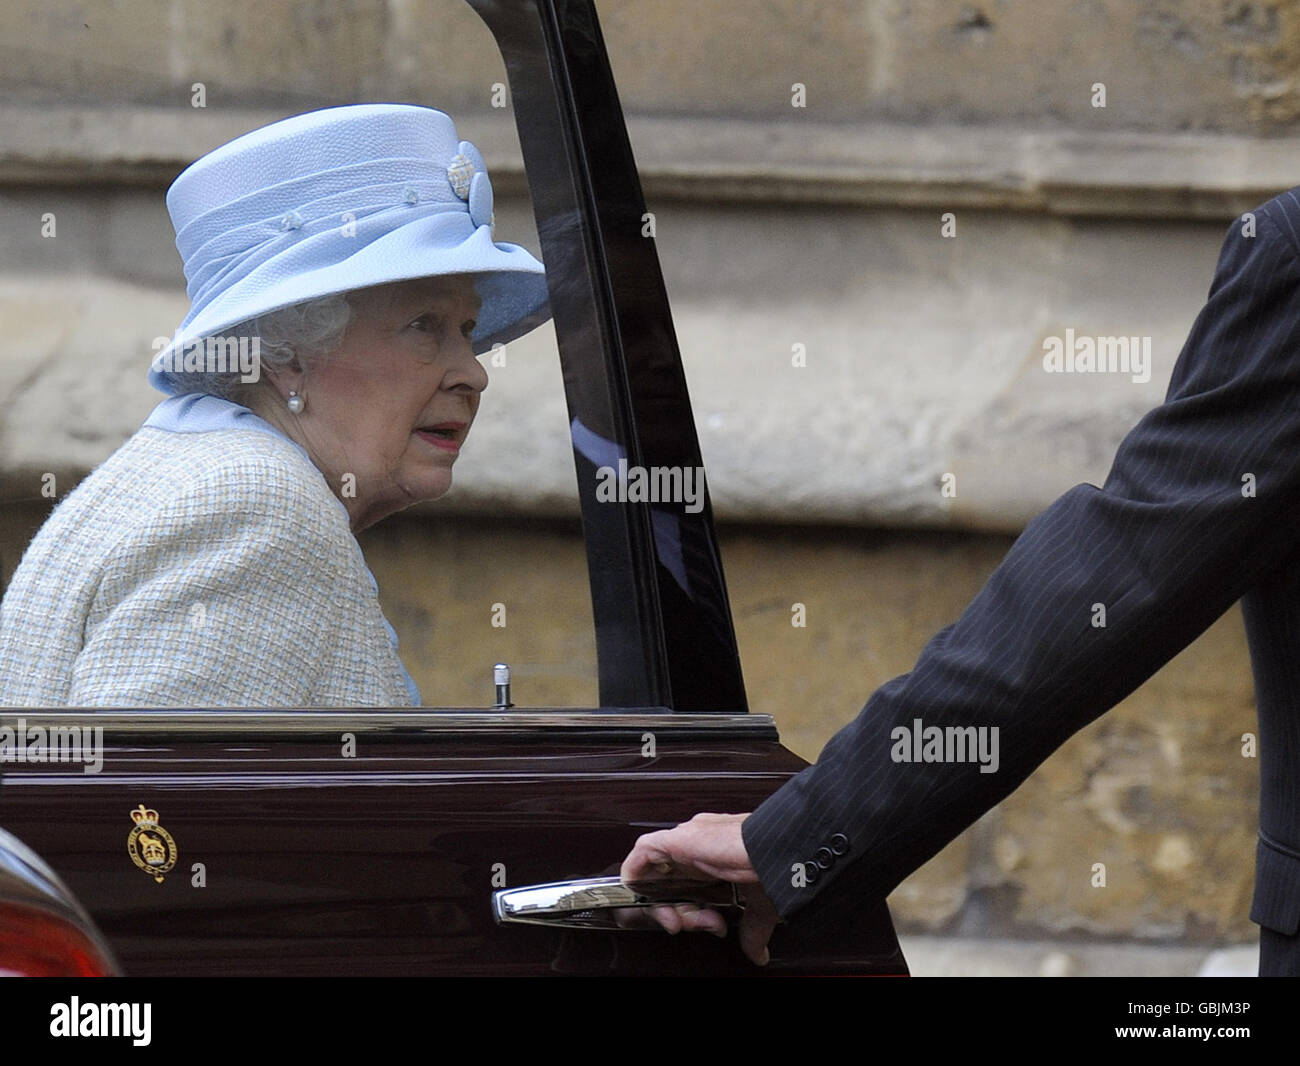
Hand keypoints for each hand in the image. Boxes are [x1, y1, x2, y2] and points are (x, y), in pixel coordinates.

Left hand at [619, 812, 779, 964]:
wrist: (780, 849)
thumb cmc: (777, 866)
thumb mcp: (761, 906)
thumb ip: (752, 929)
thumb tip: (758, 953)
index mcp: (719, 857)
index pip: (692, 885)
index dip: (693, 910)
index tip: (710, 924)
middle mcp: (702, 846)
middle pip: (674, 881)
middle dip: (681, 911)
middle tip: (692, 925)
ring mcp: (688, 841)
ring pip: (659, 871)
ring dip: (662, 901)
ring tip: (677, 921)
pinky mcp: (676, 840)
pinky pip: (643, 853)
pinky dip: (637, 873)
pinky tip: (643, 892)